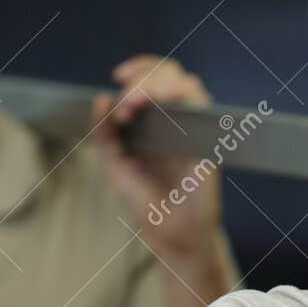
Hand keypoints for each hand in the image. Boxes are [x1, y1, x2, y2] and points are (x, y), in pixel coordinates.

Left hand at [92, 54, 222, 260]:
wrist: (174, 236)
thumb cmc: (148, 206)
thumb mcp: (115, 167)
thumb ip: (104, 134)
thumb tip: (100, 98)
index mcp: (149, 124)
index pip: (147, 80)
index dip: (135, 70)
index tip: (118, 78)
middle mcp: (171, 121)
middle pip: (164, 74)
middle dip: (142, 79)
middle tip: (127, 104)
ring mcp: (190, 127)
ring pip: (182, 80)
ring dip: (156, 82)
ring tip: (137, 103)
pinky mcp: (206, 137)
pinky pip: (200, 100)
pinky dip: (182, 91)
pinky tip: (164, 99)